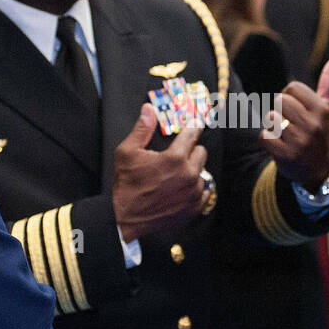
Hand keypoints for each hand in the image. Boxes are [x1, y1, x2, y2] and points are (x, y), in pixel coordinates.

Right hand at [112, 103, 208, 242]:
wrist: (125, 219)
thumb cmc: (126, 186)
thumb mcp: (127, 152)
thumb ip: (142, 129)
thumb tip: (149, 109)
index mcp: (175, 158)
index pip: (192, 134)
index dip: (193, 126)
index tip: (196, 122)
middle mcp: (189, 175)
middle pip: (201, 152)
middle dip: (190, 151)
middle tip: (175, 156)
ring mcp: (194, 193)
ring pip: (202, 173)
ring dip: (191, 171)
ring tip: (173, 177)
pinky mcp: (194, 208)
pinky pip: (203, 191)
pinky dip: (194, 189)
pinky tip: (180, 189)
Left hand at [262, 55, 328, 190]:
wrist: (316, 170)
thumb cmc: (318, 131)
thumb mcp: (327, 107)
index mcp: (323, 110)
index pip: (292, 88)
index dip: (290, 97)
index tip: (298, 109)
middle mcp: (314, 125)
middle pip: (280, 100)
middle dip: (280, 110)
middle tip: (290, 123)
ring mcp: (301, 142)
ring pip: (270, 118)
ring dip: (273, 125)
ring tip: (284, 134)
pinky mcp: (287, 156)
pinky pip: (263, 136)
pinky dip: (267, 140)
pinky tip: (279, 145)